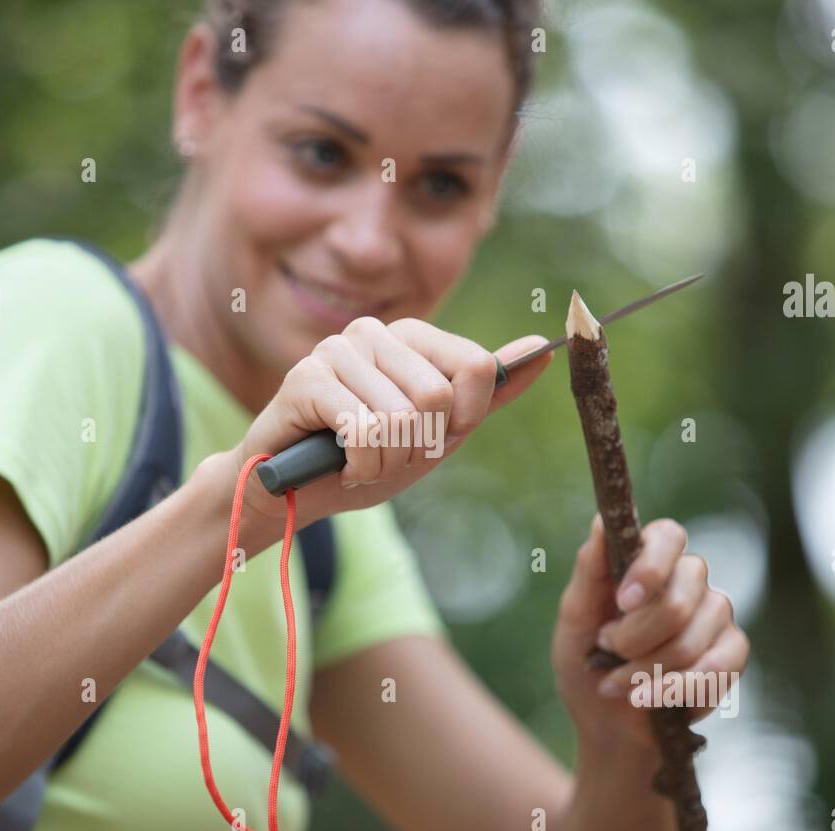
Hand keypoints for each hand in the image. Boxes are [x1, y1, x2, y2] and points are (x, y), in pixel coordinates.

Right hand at [229, 316, 552, 530]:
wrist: (291, 494)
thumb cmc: (363, 461)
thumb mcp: (439, 432)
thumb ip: (488, 393)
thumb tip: (543, 350)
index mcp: (412, 337)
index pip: (475, 366)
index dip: (462, 419)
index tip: (431, 437)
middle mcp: (374, 331)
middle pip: (439, 396)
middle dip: (419, 446)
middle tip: (387, 455)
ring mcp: (336, 350)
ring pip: (401, 418)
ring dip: (386, 462)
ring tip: (359, 461)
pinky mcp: (304, 378)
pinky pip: (363, 431)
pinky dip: (360, 466)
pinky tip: (340, 464)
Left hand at [551, 515, 748, 749]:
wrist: (606, 724)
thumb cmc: (586, 662)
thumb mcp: (574, 619)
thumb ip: (589, 572)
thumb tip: (601, 522)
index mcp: (650, 559)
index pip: (668, 537)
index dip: (650, 569)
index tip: (622, 602)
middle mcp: (689, 579)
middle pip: (679, 598)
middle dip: (634, 637)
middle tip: (607, 650)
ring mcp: (716, 614)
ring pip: (691, 640)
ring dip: (646, 671)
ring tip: (616, 683)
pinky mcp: (732, 653)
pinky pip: (716, 669)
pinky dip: (675, 691)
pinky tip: (647, 700)